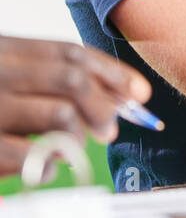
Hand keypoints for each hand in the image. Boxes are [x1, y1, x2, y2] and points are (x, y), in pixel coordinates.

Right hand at [0, 35, 151, 177]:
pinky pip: (34, 157)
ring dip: (78, 137)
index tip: (140, 93)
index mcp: (6, 49)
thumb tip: (115, 100)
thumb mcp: (8, 78)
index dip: (112, 72)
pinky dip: (50, 166)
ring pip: (61, 114)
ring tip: (71, 151)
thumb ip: (49, 82)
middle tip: (110, 130)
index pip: (70, 52)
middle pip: (72, 79)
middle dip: (103, 106)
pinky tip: (46, 168)